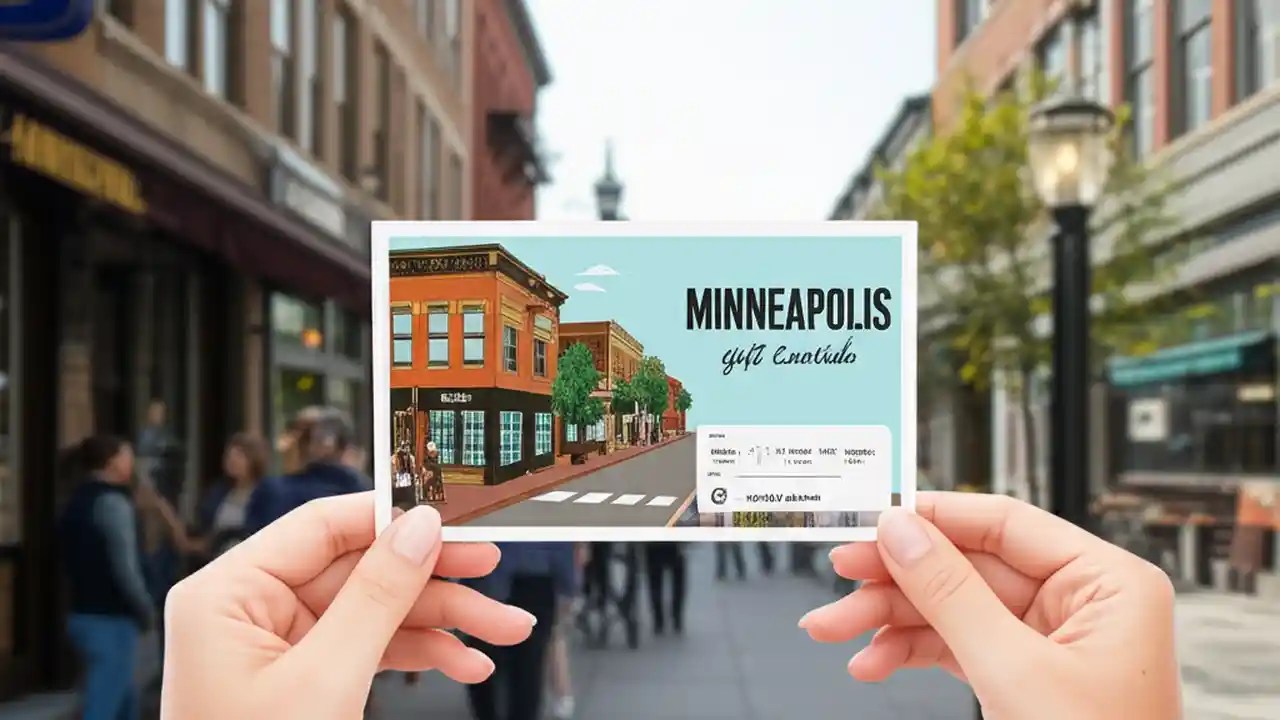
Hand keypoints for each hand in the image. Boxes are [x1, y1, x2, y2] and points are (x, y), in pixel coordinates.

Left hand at [161, 492, 536, 718]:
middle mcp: (250, 610)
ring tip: (503, 630)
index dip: (393, 518)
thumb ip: (377, 597)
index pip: (323, 526)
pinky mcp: (303, 677)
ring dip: (443, 622)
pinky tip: (465, 662)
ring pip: (377, 610)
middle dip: (436, 580)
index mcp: (228, 593)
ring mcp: (278, 645)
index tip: (454, 517)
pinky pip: (370, 646)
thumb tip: (419, 528)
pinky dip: (420, 654)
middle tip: (493, 568)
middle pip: (362, 569)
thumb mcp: (325, 679)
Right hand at [799, 493, 1181, 719]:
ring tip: (835, 629)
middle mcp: (1082, 603)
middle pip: (967, 567)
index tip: (872, 517)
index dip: (932, 518)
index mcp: (1108, 583)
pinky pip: (957, 644)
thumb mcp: (1014, 671)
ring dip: (890, 620)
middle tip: (841, 573)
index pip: (1005, 524)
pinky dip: (910, 652)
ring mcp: (1051, 641)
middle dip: (896, 579)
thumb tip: (902, 532)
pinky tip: (872, 661)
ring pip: (952, 607)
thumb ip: (951, 594)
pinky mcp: (1025, 675)